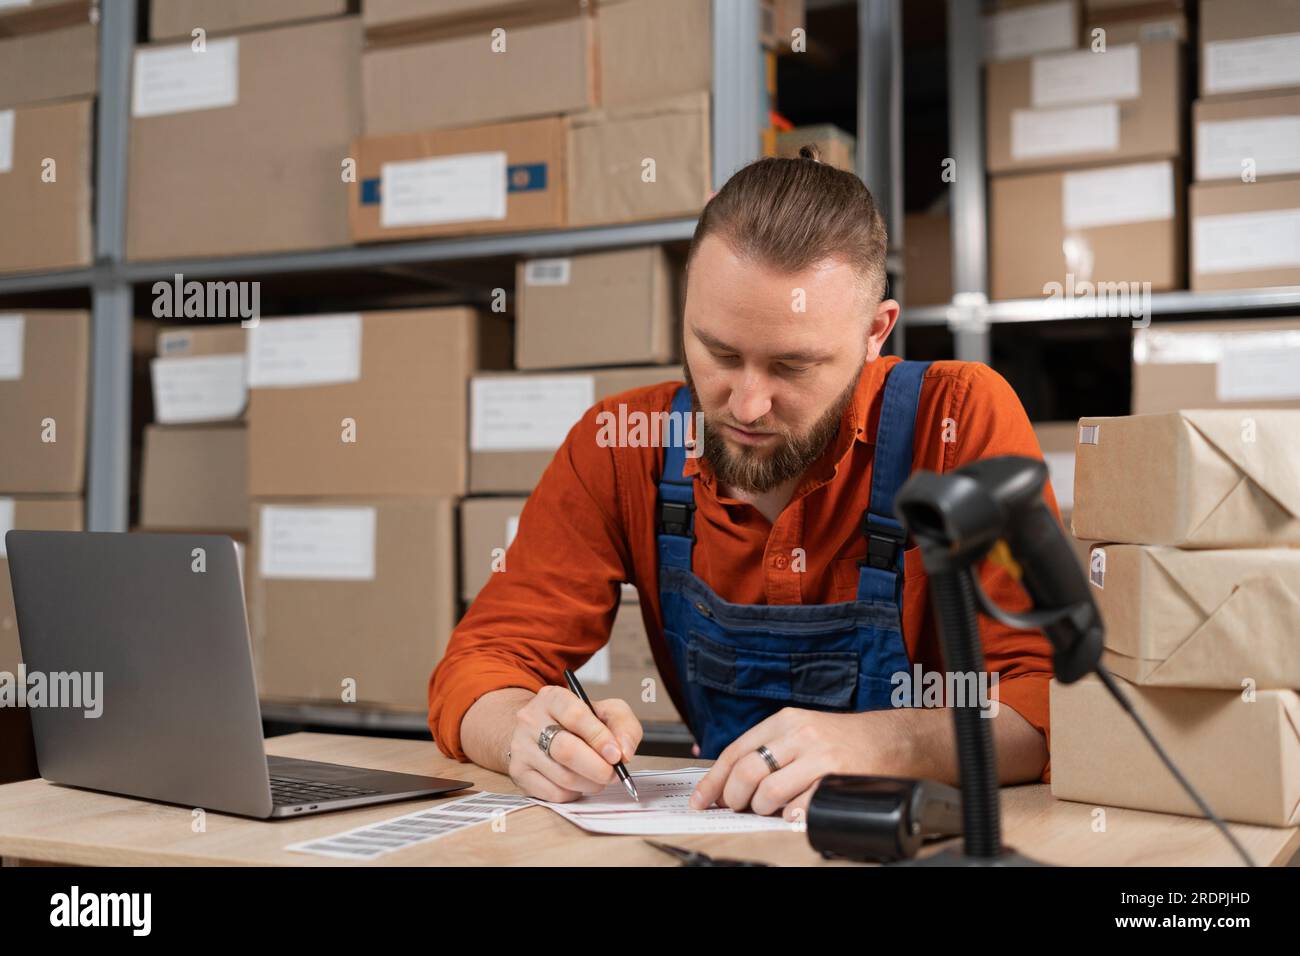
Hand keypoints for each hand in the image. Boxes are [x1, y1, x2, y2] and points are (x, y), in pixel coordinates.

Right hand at [507, 686, 642, 802]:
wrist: (538, 731)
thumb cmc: (577, 722)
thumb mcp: (604, 711)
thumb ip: (623, 725)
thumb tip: (624, 753)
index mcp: (552, 698)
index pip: (575, 716)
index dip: (599, 737)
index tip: (617, 754)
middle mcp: (530, 720)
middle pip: (566, 750)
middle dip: (597, 768)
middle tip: (613, 774)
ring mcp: (521, 748)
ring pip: (562, 776)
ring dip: (590, 783)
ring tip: (600, 777)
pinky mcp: (519, 773)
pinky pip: (554, 794)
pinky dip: (575, 793)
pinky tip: (580, 782)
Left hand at [688, 708, 902, 821]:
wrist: (893, 740)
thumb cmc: (844, 739)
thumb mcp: (802, 729)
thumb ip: (770, 747)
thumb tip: (730, 777)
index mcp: (784, 721)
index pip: (735, 751)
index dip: (713, 780)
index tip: (701, 799)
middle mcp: (799, 734)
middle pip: (747, 773)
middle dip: (734, 798)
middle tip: (736, 807)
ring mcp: (819, 756)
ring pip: (769, 792)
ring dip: (761, 809)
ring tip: (768, 810)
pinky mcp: (837, 778)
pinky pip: (801, 806)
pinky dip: (790, 816)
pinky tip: (791, 815)